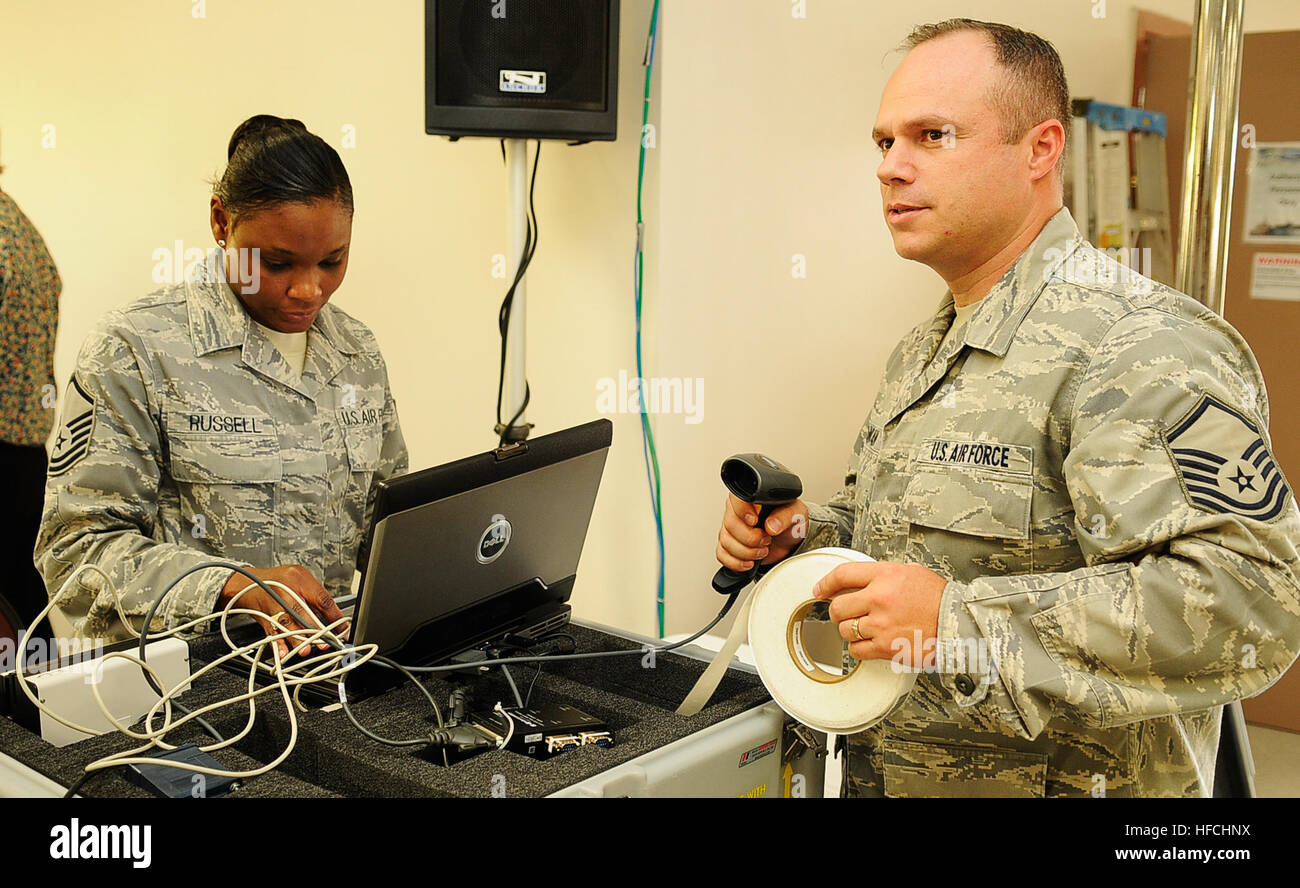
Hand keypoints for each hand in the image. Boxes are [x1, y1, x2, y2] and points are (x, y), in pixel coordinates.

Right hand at [217, 564, 347, 660]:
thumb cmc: (277, 580)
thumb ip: (316, 597)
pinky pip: (271, 633)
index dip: (335, 616)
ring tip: (306, 650)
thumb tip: (334, 619)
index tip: (343, 631)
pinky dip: (278, 645)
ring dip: (297, 640)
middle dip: (315, 631)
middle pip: (303, 613)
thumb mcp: (300, 578)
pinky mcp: (264, 618)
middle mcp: (285, 591)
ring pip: (287, 625)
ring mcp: (273, 605)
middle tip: (326, 643)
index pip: (321, 599)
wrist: (247, 582)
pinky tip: (283, 653)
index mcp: (298, 578)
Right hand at [716, 494, 808, 571]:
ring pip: (726, 541)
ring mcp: (731, 529)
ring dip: (746, 552)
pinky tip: (749, 562)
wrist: (790, 541)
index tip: (755, 521)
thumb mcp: (796, 514)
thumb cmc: (790, 523)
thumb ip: (785, 516)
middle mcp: (737, 511)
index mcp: (751, 498)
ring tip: (762, 551)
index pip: (736, 500)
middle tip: (766, 540)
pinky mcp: (729, 545)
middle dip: (750, 538)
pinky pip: (722, 554)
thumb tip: (771, 525)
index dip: (743, 512)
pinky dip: (736, 562)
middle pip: (730, 524)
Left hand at [812, 561, 946, 664]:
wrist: (958, 623)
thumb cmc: (939, 599)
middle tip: (844, 614)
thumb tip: (861, 581)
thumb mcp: (910, 573)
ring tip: (863, 628)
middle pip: (838, 607)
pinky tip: (869, 643)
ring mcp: (881, 624)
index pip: (842, 574)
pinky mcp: (886, 647)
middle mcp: (879, 599)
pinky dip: (858, 648)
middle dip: (838, 612)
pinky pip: (856, 650)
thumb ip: (883, 576)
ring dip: (850, 631)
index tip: (820, 590)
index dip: (826, 583)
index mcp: (885, 576)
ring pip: (844, 630)